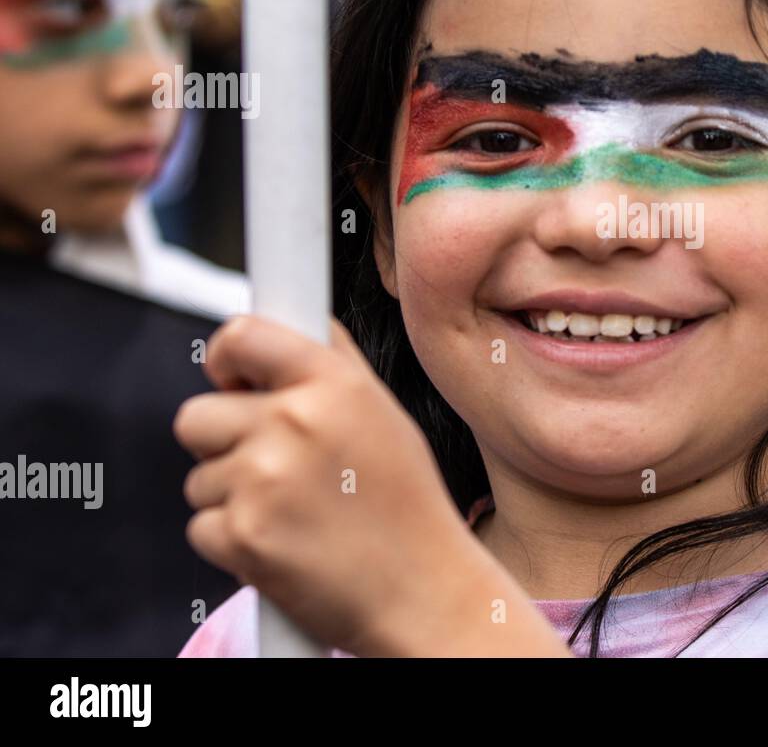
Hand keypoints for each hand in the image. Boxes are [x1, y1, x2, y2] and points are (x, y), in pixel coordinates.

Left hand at [175, 315, 491, 654]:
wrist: (423, 593)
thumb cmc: (407, 506)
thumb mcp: (386, 415)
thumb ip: (333, 366)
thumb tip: (294, 323)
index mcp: (333, 384)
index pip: (241, 336)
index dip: (225, 359)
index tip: (230, 378)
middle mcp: (295, 422)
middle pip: (196, 415)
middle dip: (222, 442)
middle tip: (272, 466)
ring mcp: (263, 480)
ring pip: (199, 477)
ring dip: (232, 497)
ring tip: (293, 513)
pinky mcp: (241, 536)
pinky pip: (202, 526)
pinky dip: (233, 541)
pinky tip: (283, 545)